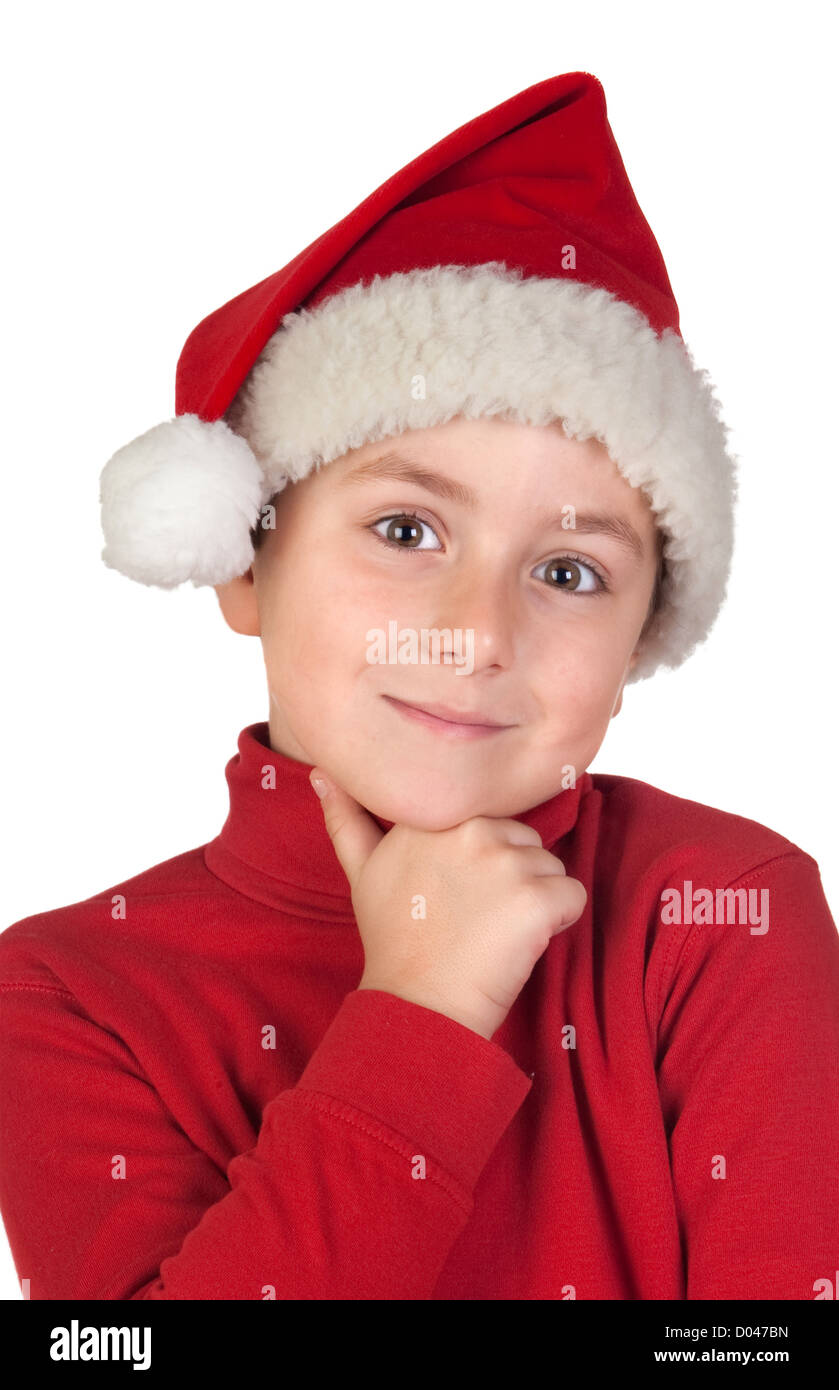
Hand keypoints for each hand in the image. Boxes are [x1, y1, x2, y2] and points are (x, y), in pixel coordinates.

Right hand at [310, 769, 586, 1040]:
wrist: (419, 1006)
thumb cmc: (393, 941)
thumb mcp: (361, 871)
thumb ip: (345, 817)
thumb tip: (320, 772)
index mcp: (433, 816)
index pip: (488, 821)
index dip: (480, 861)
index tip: (455, 895)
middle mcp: (471, 828)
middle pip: (523, 840)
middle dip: (510, 876)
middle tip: (473, 918)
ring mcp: (506, 861)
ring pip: (550, 867)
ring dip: (535, 900)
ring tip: (493, 933)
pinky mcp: (537, 897)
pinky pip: (572, 896)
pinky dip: (559, 922)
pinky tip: (521, 943)